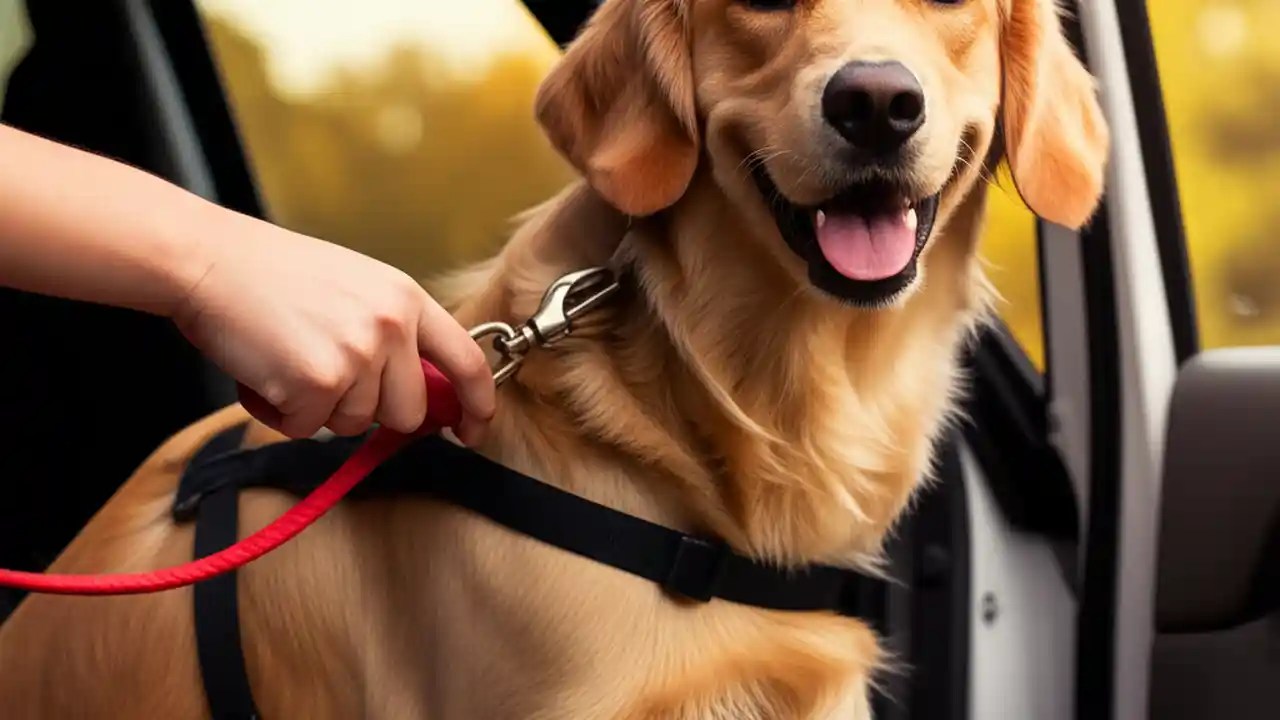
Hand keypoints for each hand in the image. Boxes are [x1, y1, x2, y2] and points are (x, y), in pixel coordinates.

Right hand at [171, 210, 494, 443]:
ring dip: (320, 408)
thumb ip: (394, 334)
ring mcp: (358, 354)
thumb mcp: (357, 288)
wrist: (209, 262)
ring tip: (289, 361)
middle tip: (325, 376)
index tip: (474, 430)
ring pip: (356, 423)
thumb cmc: (274, 276)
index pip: (466, 360)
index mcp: (406, 299)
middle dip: (370, 409)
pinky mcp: (318, 381)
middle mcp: (391, 326)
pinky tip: (267, 372)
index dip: (478, 404)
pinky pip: (309, 428)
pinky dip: (283, 413)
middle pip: (408, 411)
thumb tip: (418, 393)